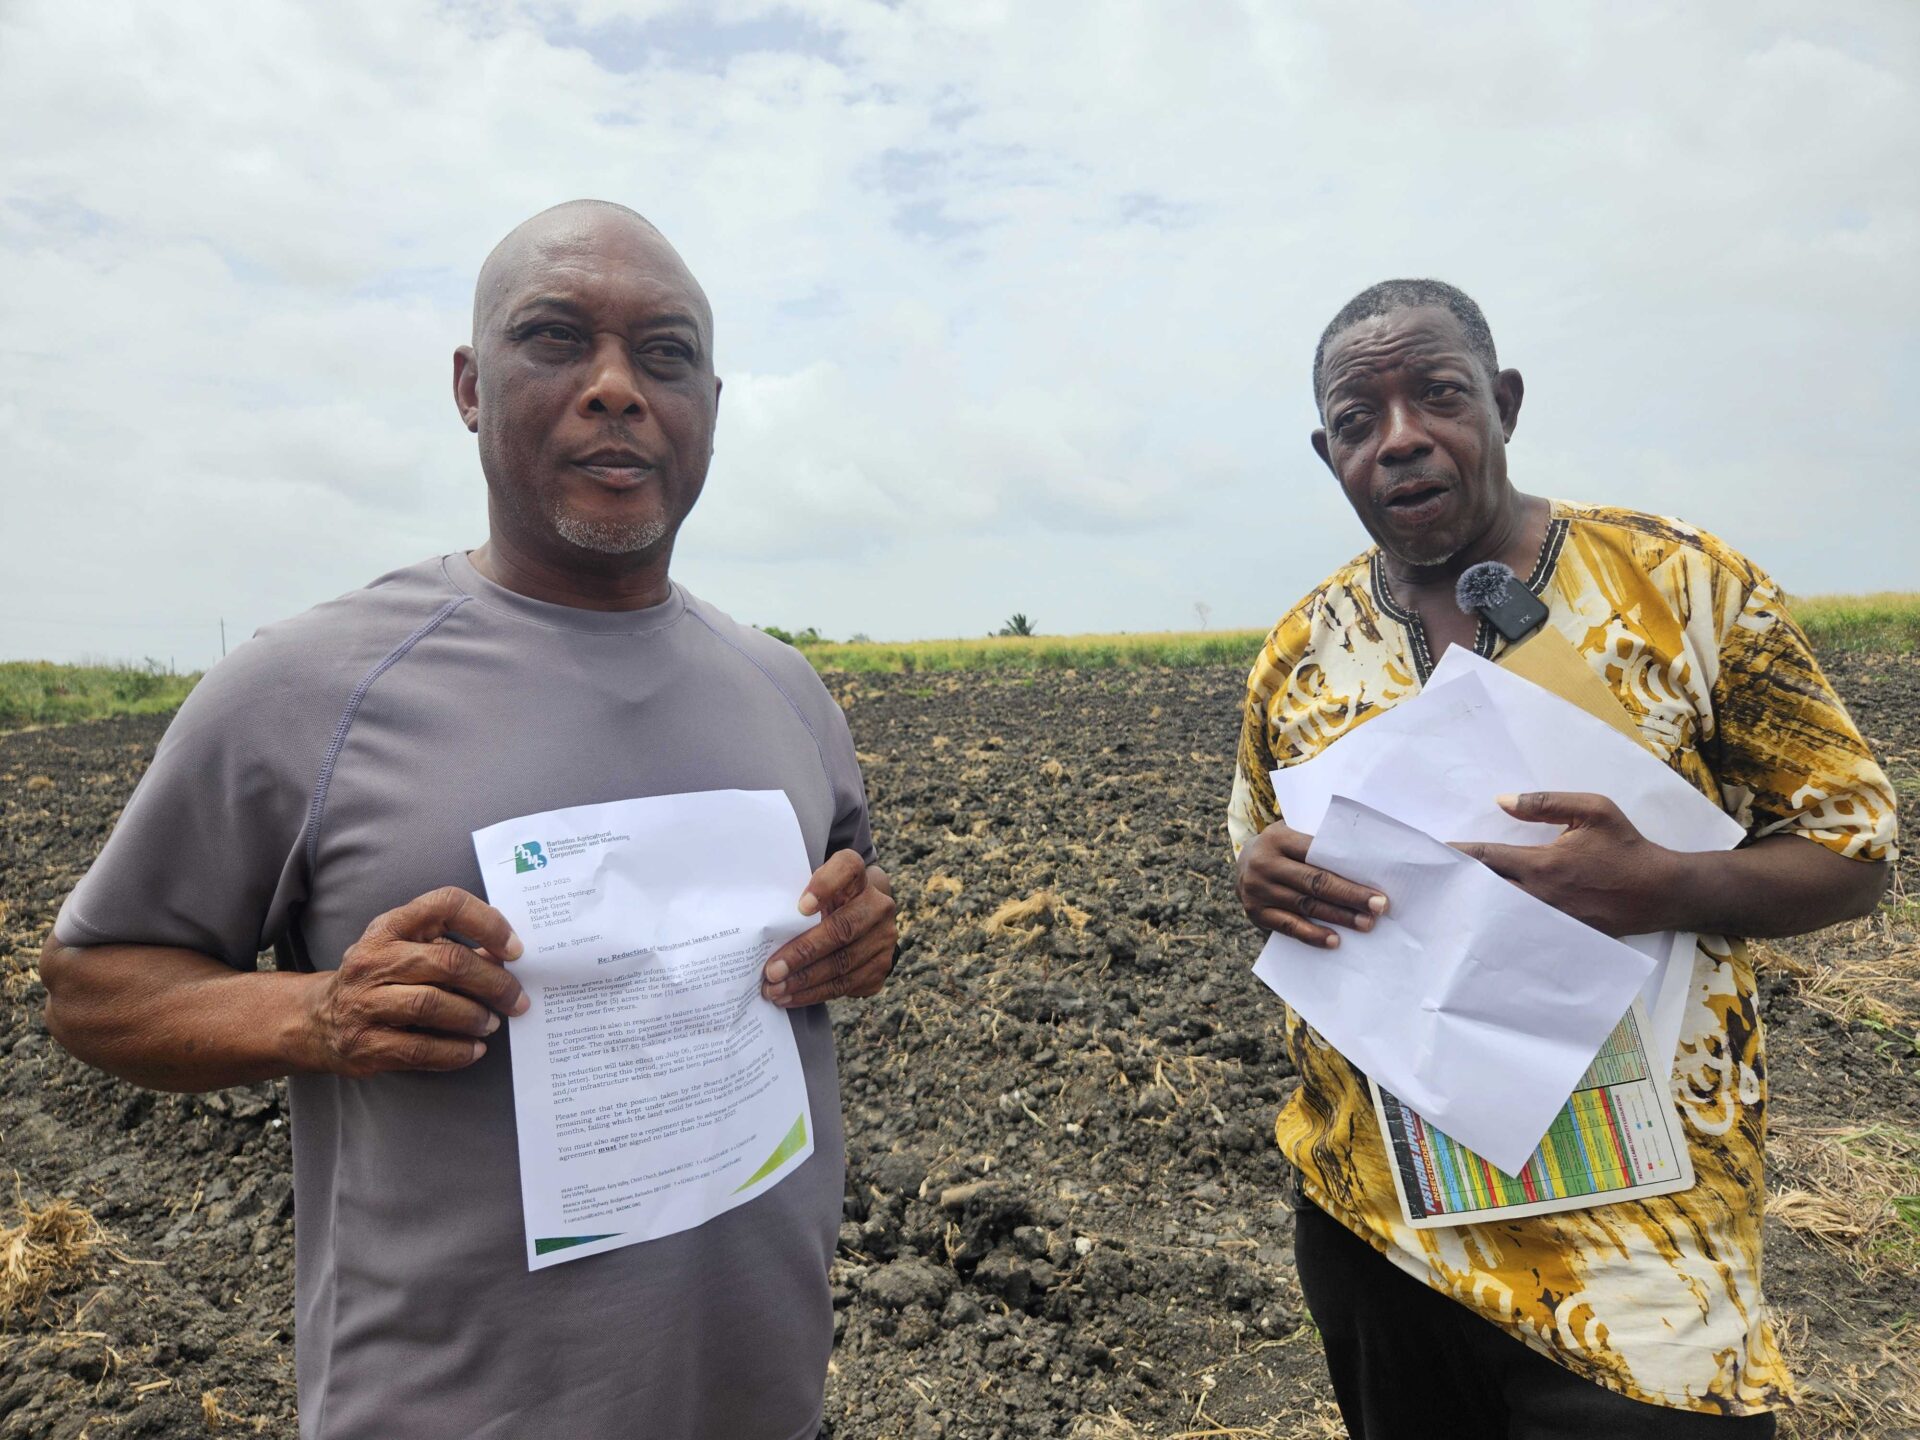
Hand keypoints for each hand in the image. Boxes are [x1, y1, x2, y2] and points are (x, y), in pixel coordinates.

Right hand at [303, 887, 527, 1076]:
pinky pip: (418, 1049)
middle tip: (517, 999)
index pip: (445, 904)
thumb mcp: (407, 951)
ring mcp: (364, 1002)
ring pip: (431, 1004)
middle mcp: (373, 959)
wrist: (316, 1020)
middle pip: (447, 962)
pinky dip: (454, 1051)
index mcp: (390, 927)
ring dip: (472, 1016)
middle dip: (492, 982)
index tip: (515, 949)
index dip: (487, 923)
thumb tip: (506, 959)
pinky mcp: (364, 1043)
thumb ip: (453, 949)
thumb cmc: (379, 979)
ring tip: (493, 1024)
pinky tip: (473, 1050)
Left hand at [762, 851, 896, 1007]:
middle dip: (803, 953)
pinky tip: (792, 996)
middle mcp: (879, 905)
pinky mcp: (882, 966)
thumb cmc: (825, 903)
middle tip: (772, 971)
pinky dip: (816, 993)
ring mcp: (884, 938)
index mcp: (858, 877)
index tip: (801, 907)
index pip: (848, 868)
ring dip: (805, 981)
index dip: (826, 885)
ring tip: (775, 990)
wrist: (860, 919)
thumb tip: (763, 928)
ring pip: (844, 964)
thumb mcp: (814, 890)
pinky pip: (847, 985)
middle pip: (843, 929)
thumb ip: (795, 896)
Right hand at [1235, 822, 1387, 948]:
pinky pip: (1288, 927)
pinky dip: (1313, 934)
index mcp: (1278, 838)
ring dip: (1339, 917)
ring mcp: (1257, 890)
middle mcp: (1264, 864)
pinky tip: (1335, 940)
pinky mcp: (1255, 913)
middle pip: (1315, 882)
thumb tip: (1367, 865)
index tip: (1377, 887)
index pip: (1318, 855)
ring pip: (1305, 906)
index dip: (1349, 873)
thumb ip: (1320, 843)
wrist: (1243, 863)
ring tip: (1365, 924)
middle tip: (1379, 908)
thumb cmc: (1284, 848)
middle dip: (1350, 896)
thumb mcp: (1294, 834)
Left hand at [1453, 792, 1680, 936]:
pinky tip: (1486, 919)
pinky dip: (1501, 922)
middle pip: (1483, 890)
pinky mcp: (1560, 935)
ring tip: (1448, 897)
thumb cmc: (1626, 846)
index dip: (1456, 854)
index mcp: (1542, 865)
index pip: (1486, 859)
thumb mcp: (1592, 810)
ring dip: (1475, 904)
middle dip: (1457, 883)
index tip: (1432, 851)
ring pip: (1499, 913)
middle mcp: (1538, 897)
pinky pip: (1521, 928)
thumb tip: (1501, 801)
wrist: (1661, 891)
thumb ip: (1545, 803)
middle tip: (1431, 877)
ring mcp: (1548, 920)